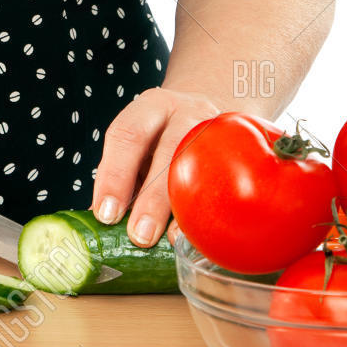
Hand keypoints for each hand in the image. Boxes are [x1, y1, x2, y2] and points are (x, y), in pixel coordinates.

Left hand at [90, 87, 220, 247]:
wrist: (213, 116)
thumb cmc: (169, 137)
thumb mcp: (143, 143)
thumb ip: (126, 176)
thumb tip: (104, 221)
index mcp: (151, 106)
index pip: (127, 134)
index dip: (114, 175)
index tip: (106, 214)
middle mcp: (186, 111)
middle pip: (169, 150)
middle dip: (152, 198)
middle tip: (139, 235)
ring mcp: (219, 128)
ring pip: (204, 167)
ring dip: (185, 208)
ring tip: (171, 239)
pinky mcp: (243, 148)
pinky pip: (229, 182)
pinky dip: (213, 212)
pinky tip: (202, 234)